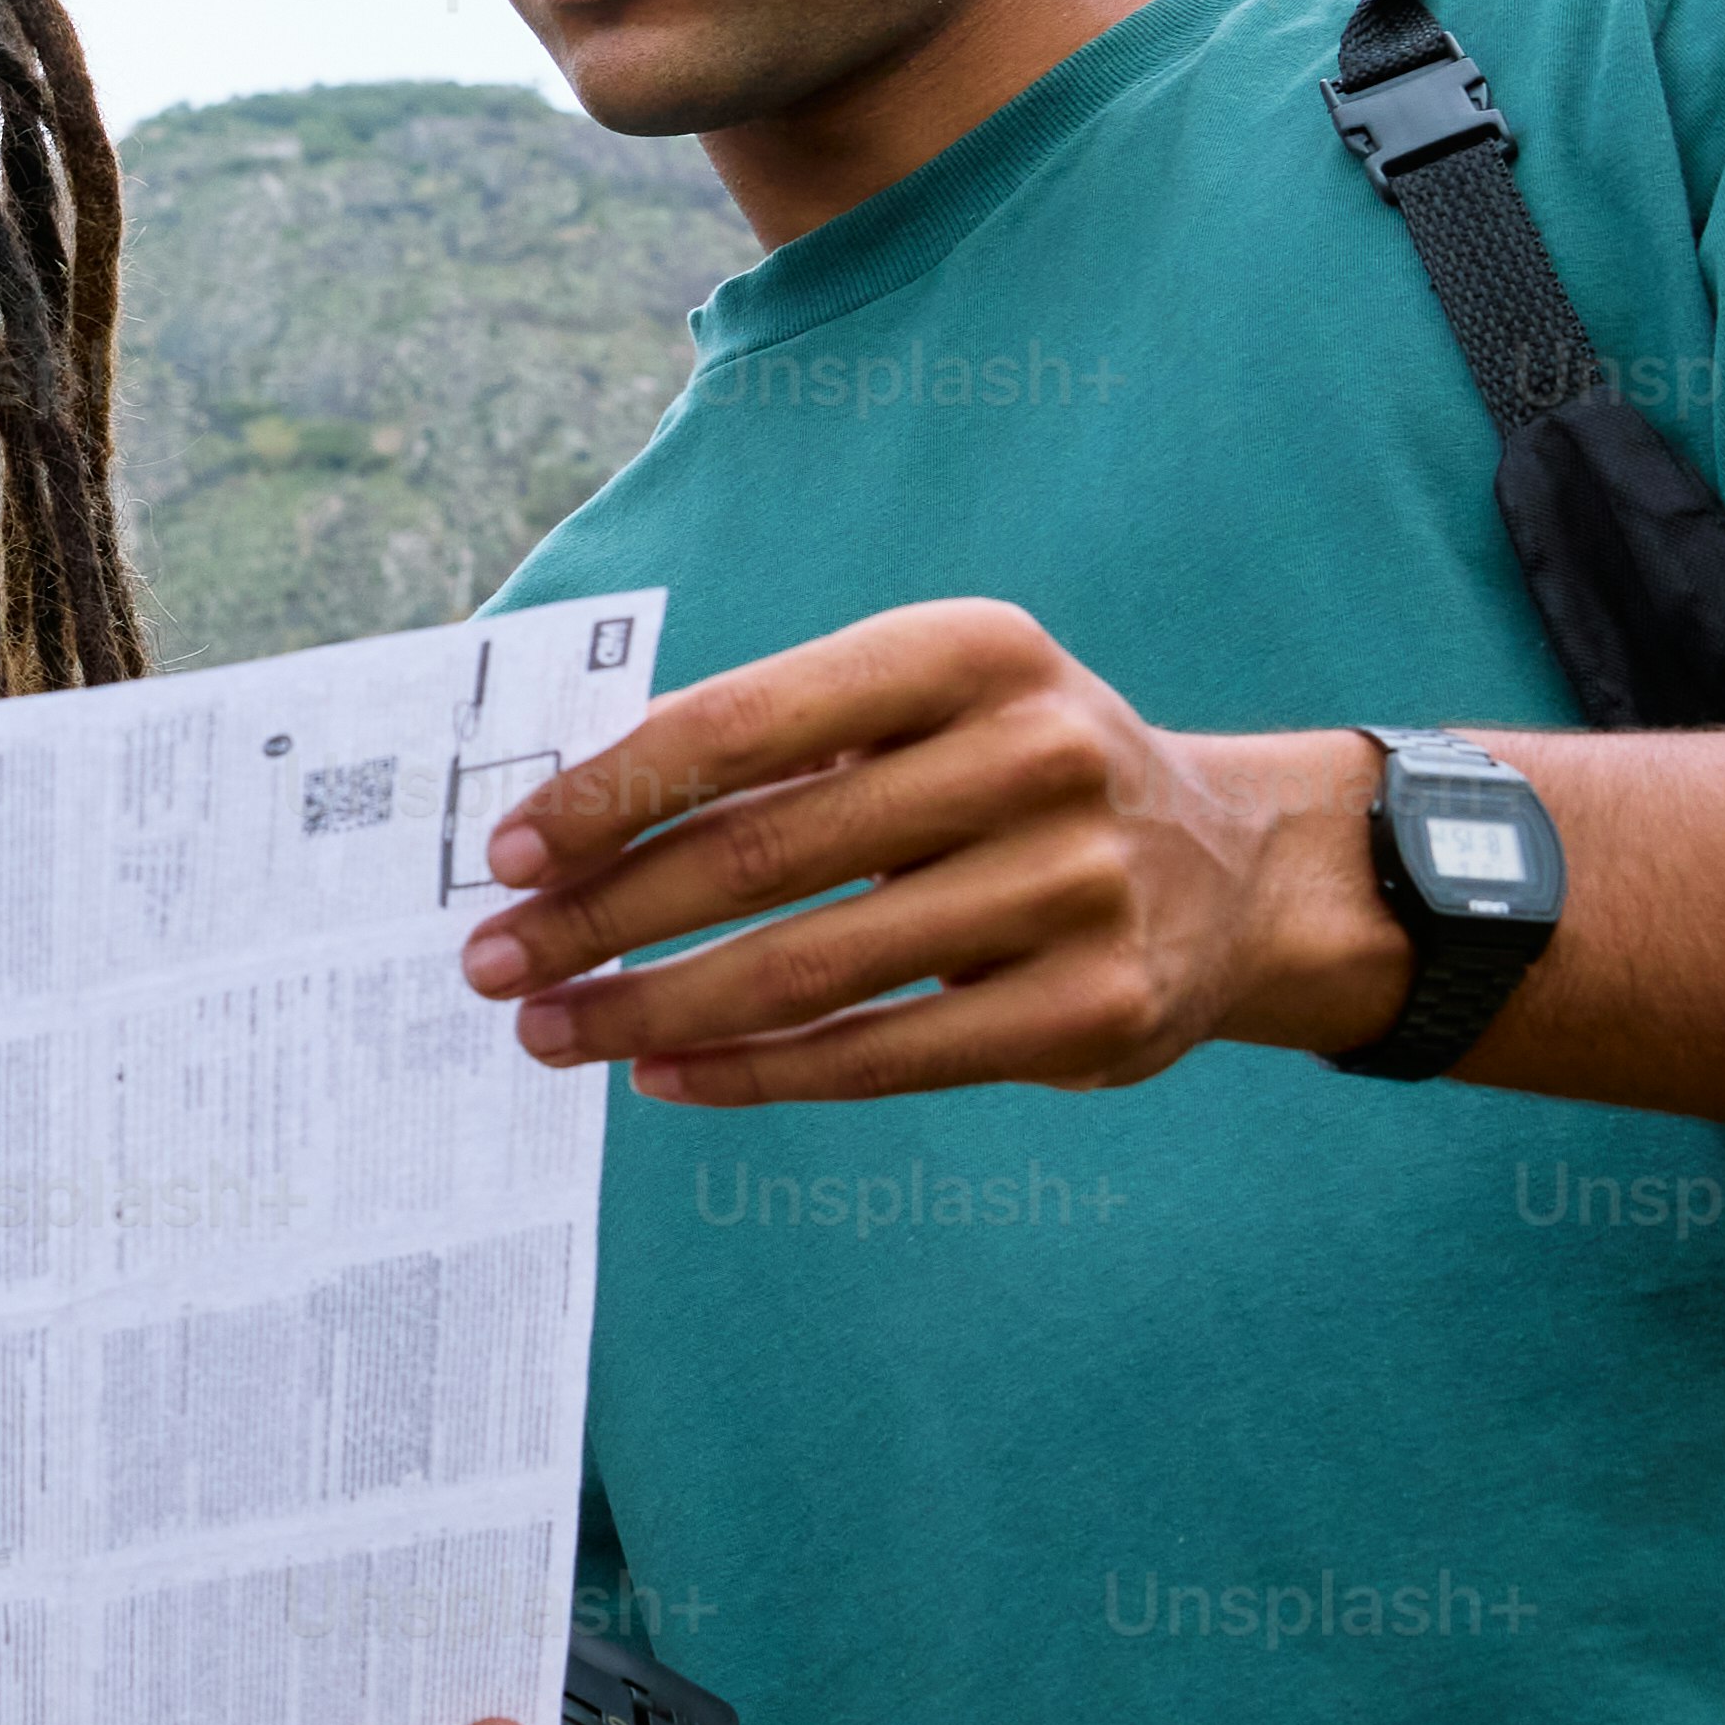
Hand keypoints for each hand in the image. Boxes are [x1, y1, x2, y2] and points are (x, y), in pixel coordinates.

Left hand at [460, 599, 1387, 1107]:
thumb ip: (773, 747)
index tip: (501, 856)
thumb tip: (563, 832)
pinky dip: (750, 1071)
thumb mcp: (924, 708)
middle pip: (755, 852)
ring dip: (648, 1009)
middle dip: (598, 916)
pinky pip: (877, 1055)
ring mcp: (1073, 887)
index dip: (605, 794)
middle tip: (491, 958)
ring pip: (805, 968)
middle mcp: (1034, 754)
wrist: (1232, 869)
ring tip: (549, 1030)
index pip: (740, 722)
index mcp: (970, 651)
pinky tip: (660, 1074)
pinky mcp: (1091, 1009)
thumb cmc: (1010, 778)